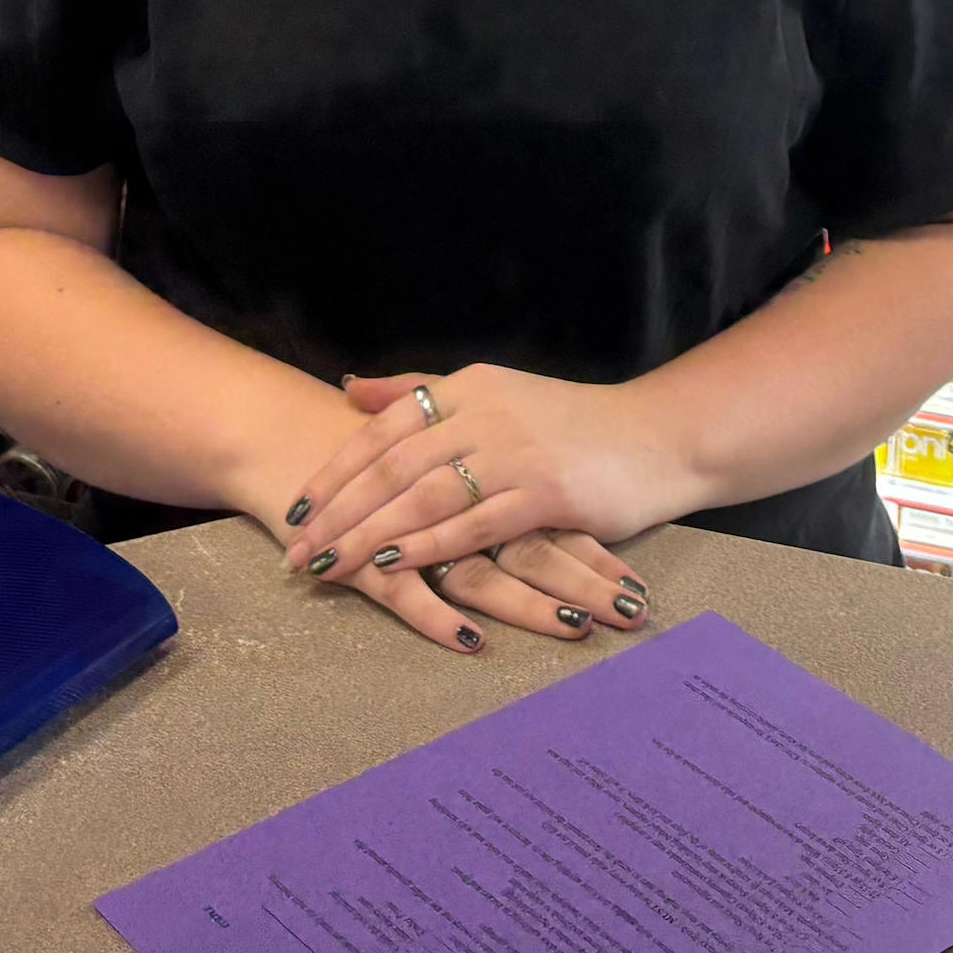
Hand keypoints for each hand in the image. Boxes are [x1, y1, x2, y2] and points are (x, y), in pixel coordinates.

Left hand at [281, 368, 678, 646]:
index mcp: (470, 386)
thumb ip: (423, 391)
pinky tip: (393, 566)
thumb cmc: (572, 424)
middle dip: (339, 511)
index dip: (337, 468)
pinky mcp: (545, 494)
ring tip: (327, 566)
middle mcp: (487, 413)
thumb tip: (352, 388)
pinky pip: (473, 524)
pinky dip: (428, 545)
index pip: (386, 426)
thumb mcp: (495, 392)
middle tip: (295, 549)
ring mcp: (516, 453)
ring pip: (423, 497)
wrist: (656, 438)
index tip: (296, 505)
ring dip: (369, 535)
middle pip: (394, 465)